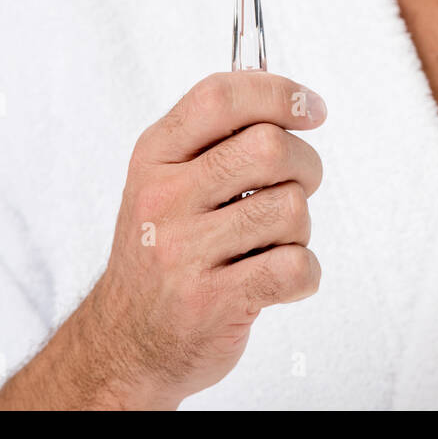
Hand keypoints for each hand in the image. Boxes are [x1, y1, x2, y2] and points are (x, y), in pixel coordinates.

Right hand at [0, 71, 325, 409]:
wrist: (126, 344)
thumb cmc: (163, 253)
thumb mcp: (166, 181)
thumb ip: (218, 137)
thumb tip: (288, 97)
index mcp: (155, 157)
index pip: (220, 96)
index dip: (280, 94)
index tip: (312, 109)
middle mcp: (164, 198)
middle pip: (269, 147)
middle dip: (305, 165)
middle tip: (295, 187)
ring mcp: (185, 252)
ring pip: (291, 208)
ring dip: (300, 228)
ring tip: (269, 244)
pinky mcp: (213, 302)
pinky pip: (297, 266)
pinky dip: (304, 275)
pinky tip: (276, 279)